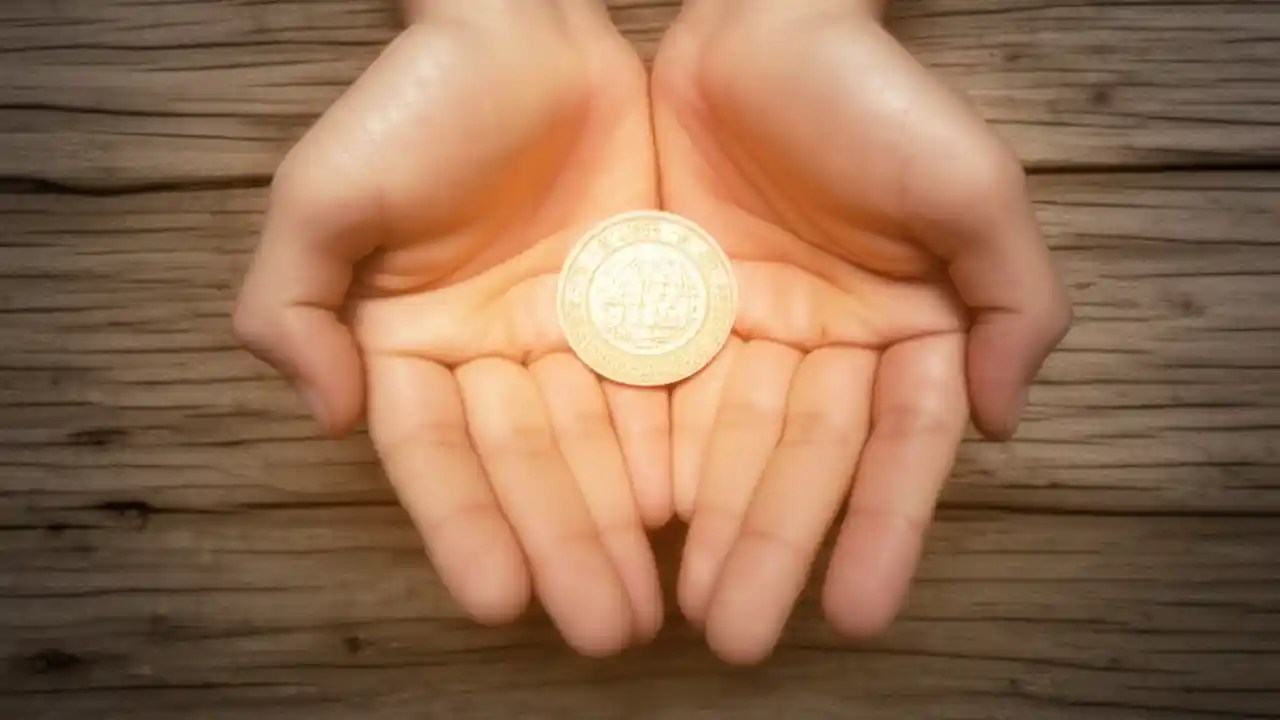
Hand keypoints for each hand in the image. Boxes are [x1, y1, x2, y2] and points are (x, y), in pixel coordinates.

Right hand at [233, 1, 665, 655]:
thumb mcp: (325, 192)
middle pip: (531, 466)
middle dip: (563, 549)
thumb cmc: (415, 101)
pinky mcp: (646, 301)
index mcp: (413, 343)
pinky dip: (677, 445)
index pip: (436, 455)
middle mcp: (495, 353)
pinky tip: (696, 510)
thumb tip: (323, 408)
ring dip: (621, 526)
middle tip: (603, 631)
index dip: (463, 525)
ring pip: (602, 443)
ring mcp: (575, 332)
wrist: (524, 21)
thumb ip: (291, 300)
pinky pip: (665, 383)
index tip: (498, 599)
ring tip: (653, 603)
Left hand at [652, 0, 1071, 662]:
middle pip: (794, 460)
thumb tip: (1007, 420)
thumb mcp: (973, 186)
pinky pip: (649, 388)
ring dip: (704, 524)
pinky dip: (641, 453)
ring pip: (717, 441)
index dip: (881, 527)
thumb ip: (1013, 299)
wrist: (757, 18)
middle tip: (739, 633)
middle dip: (770, 546)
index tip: (857, 609)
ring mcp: (737, 329)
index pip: (895, 447)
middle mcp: (819, 344)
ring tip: (680, 606)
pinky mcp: (662, 304)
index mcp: (901, 328)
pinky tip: (632, 519)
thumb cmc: (874, 95)